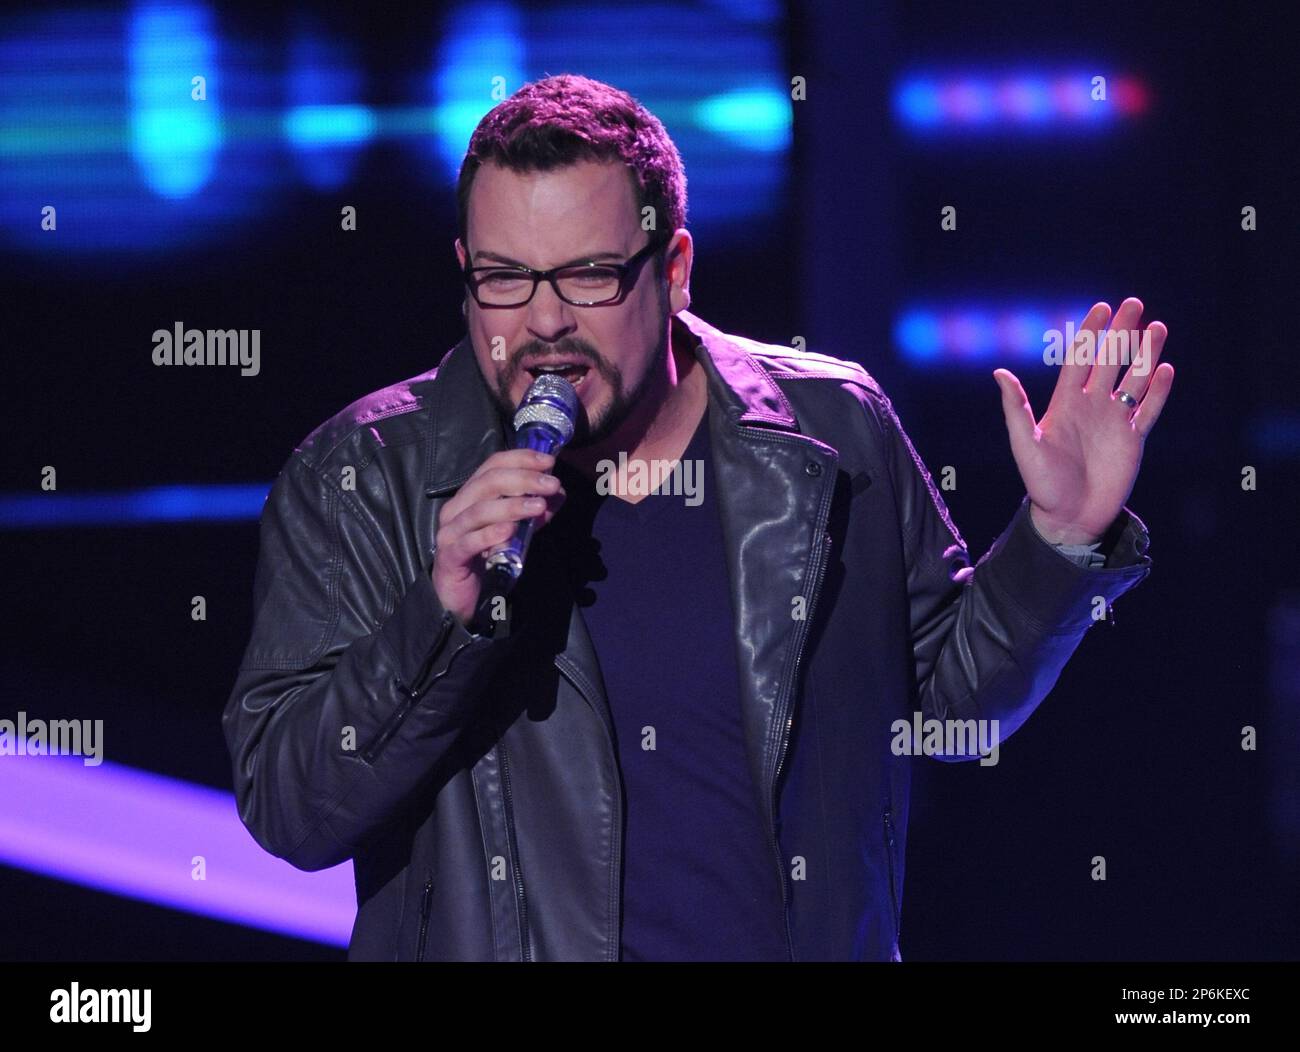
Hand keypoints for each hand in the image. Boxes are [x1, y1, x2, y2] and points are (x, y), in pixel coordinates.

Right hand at [431, 448, 565, 624]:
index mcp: (470, 495)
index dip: (520, 459)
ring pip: (479, 510)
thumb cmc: (488, 557)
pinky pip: (469, 542)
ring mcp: (450, 531)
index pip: (492, 465)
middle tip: (551, 485)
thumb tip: (558, 494)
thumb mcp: (517, 529)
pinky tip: (510, 531)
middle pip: (487, 482)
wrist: (464, 597)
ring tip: (538, 506)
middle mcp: (457, 507)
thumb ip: (535, 511)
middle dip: (523, 480)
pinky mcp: (449, 556)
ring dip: (511, 506)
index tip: (548, 462)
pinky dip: (490, 534)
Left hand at [993, 297, 1173, 544]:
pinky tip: (1166, 368)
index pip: (1080, 359)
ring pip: (1134, 380)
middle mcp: (1091, 407)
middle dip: (1122, 333)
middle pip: (1110, 361)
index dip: (1090, 333)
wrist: (1069, 518)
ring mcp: (1114, 422)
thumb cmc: (1042, 484)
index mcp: (1065, 404)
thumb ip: (1015, 408)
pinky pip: (1149, 409)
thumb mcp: (1024, 444)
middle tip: (1135, 303)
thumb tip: (998, 372)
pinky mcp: (1133, 440)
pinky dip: (1158, 390)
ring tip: (1157, 327)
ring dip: (1145, 354)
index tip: (1101, 308)